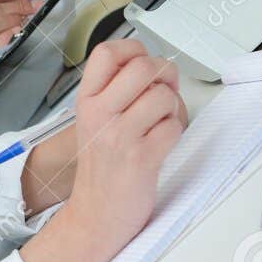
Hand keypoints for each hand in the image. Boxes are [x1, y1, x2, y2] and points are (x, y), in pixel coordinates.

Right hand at [63, 39, 184, 256]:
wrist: (98, 212)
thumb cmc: (103, 165)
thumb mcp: (95, 120)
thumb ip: (116, 90)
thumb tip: (154, 65)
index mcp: (87, 100)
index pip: (107, 52)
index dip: (133, 49)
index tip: (141, 62)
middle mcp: (99, 113)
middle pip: (143, 67)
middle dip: (164, 76)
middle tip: (161, 92)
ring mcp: (119, 136)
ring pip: (163, 96)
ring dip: (172, 108)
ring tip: (159, 123)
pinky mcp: (141, 157)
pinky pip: (174, 126)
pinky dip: (174, 132)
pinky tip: (160, 143)